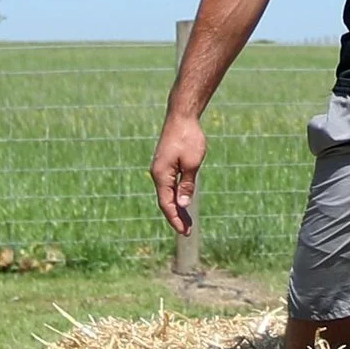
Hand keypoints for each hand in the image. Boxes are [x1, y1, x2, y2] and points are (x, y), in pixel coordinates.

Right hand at [150, 114, 204, 235]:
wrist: (181, 116)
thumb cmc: (188, 137)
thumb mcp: (192, 164)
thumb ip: (187, 185)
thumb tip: (182, 205)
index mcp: (161, 175)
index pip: (167, 203)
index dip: (175, 219)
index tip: (184, 232)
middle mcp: (157, 174)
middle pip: (165, 201)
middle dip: (176, 217)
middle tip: (187, 231)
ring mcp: (160, 169)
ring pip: (167, 194)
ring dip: (176, 208)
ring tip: (186, 221)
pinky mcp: (165, 164)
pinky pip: (169, 185)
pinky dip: (175, 196)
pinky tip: (182, 202)